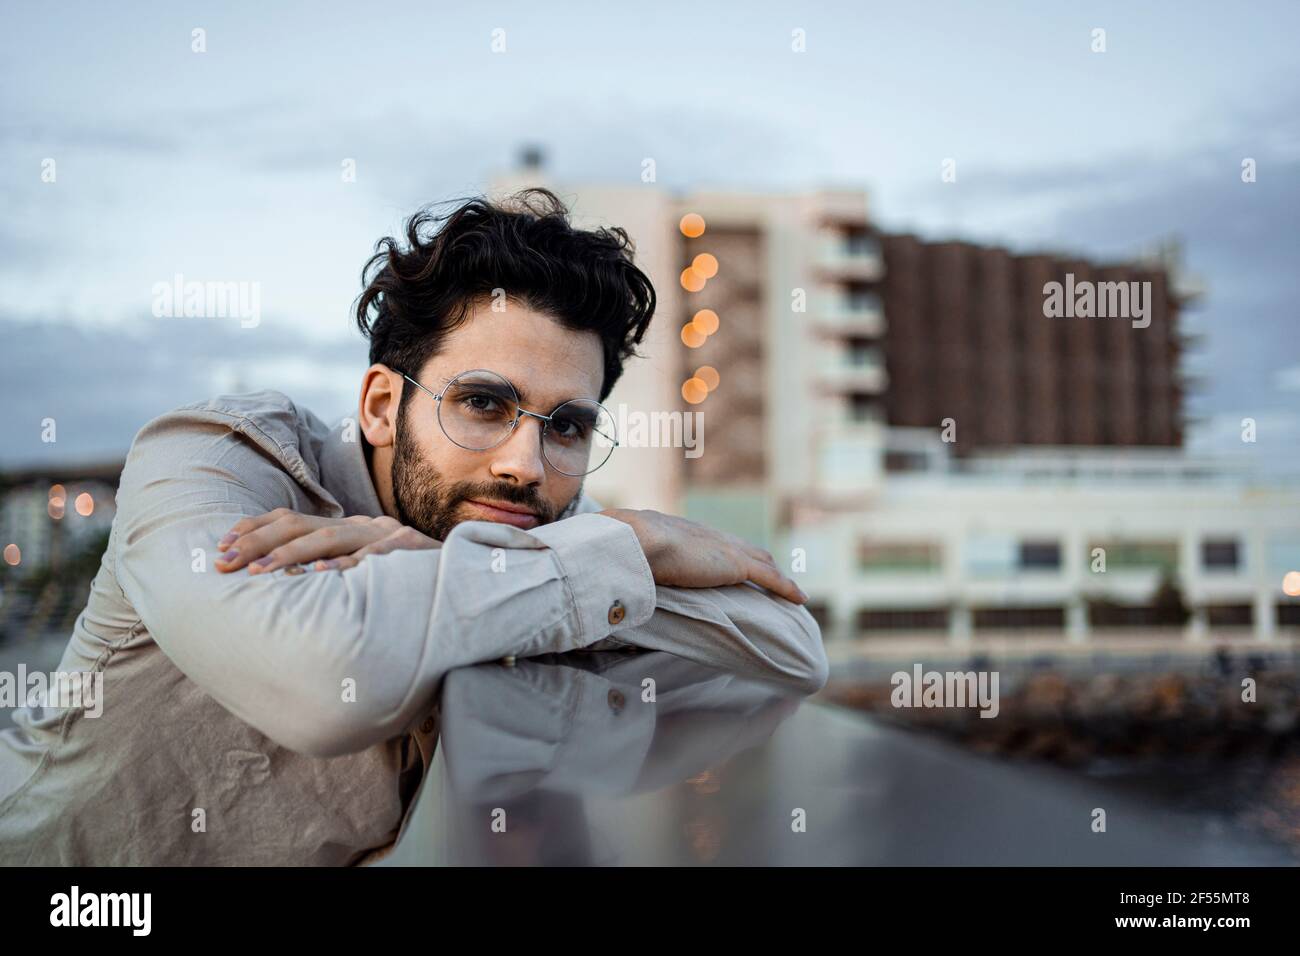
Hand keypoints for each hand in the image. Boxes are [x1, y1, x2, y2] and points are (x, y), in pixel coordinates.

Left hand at [214, 509, 438, 574]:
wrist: (471, 572)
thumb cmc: (414, 578)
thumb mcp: (371, 566)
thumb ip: (337, 565)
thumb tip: (289, 580)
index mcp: (350, 528)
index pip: (293, 519)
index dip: (254, 528)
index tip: (220, 545)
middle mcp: (364, 526)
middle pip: (301, 525)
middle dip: (258, 543)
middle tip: (224, 562)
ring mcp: (386, 537)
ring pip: (329, 539)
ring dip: (289, 555)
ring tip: (259, 572)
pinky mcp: (407, 553)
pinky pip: (370, 559)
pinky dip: (343, 566)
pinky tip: (318, 575)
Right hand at [598, 509, 807, 603]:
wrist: (633, 539)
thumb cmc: (620, 545)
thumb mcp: (622, 551)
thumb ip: (622, 559)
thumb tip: (601, 567)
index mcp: (683, 530)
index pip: (714, 542)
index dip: (728, 553)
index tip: (734, 563)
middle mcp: (708, 535)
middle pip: (744, 548)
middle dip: (760, 561)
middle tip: (773, 577)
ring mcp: (723, 548)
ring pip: (762, 561)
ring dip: (778, 576)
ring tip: (790, 590)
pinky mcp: (734, 565)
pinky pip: (769, 578)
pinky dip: (786, 587)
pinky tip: (800, 599)